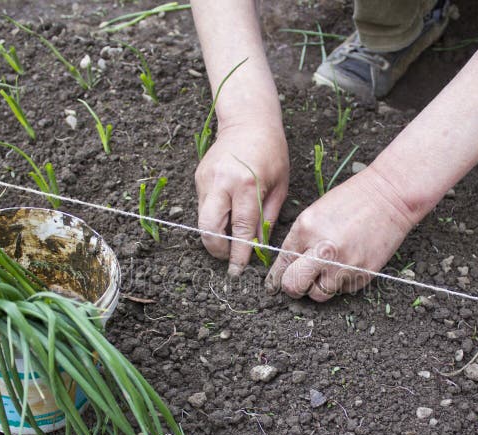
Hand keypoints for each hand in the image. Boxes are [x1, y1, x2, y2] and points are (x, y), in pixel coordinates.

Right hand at [195, 120, 288, 276]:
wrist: (248, 121)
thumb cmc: (271, 152)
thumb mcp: (279, 185)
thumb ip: (267, 217)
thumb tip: (259, 246)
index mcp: (246, 184)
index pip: (242, 228)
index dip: (240, 253)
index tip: (238, 270)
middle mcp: (222, 183)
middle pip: (209, 228)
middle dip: (217, 250)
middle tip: (228, 259)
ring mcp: (206, 180)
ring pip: (203, 220)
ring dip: (214, 235)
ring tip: (229, 240)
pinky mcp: (199, 178)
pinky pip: (204, 206)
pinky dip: (214, 217)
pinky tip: (227, 216)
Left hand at [264, 166, 417, 301]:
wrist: (389, 197)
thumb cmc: (351, 201)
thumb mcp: (315, 214)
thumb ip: (299, 240)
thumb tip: (286, 267)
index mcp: (306, 230)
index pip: (282, 264)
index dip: (277, 277)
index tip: (276, 283)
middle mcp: (322, 251)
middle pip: (294, 287)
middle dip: (293, 286)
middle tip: (299, 281)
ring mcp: (343, 265)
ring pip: (318, 294)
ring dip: (319, 285)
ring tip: (328, 268)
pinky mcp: (362, 275)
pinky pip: (342, 289)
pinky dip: (341, 281)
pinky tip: (349, 261)